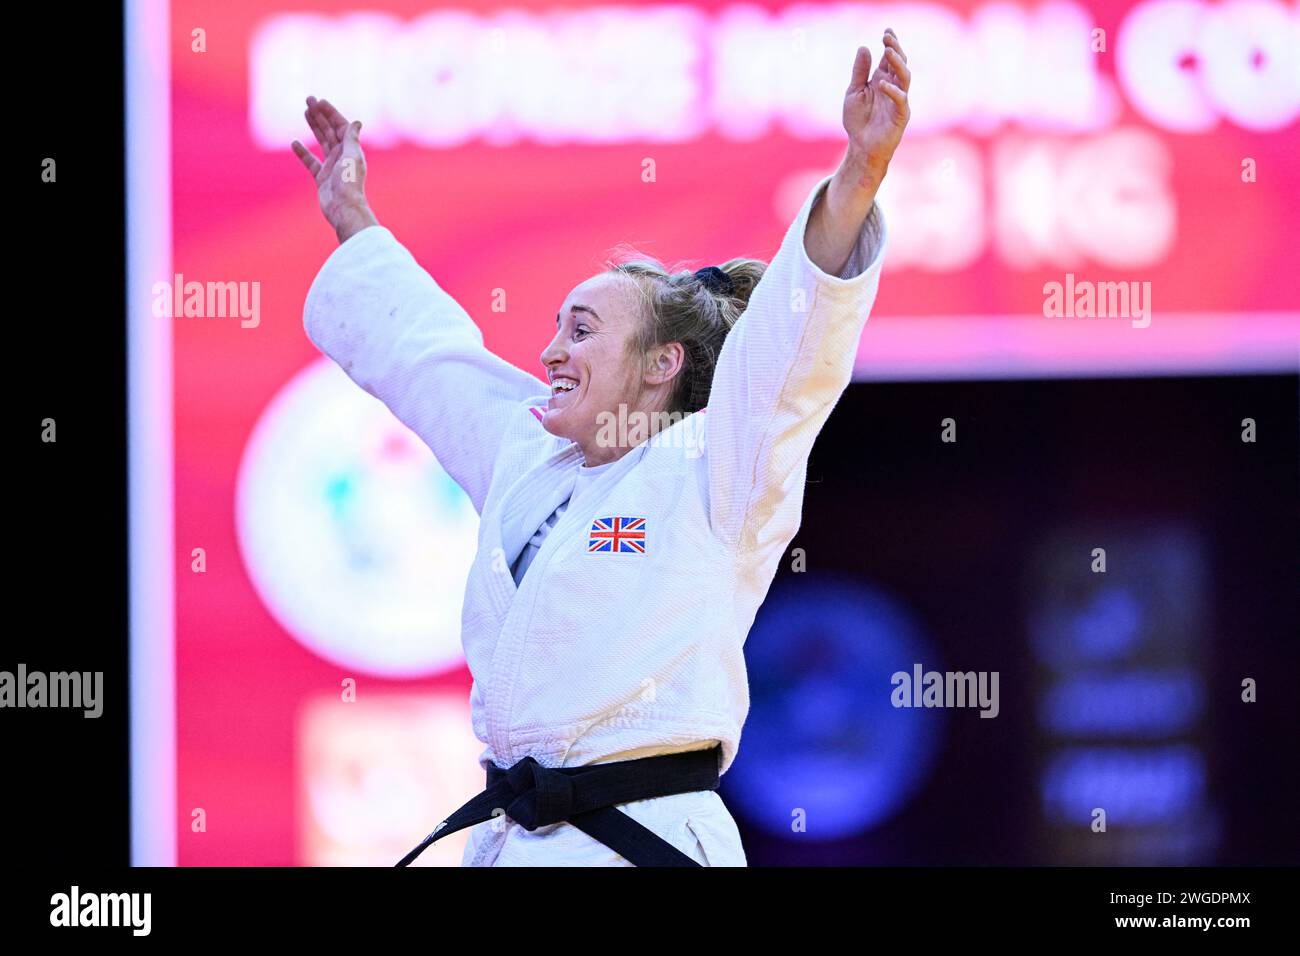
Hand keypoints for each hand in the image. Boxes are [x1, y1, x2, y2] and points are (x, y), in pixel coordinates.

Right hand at [292, 96, 377, 242]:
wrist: (343, 208)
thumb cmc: (349, 183)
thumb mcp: (352, 157)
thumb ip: (352, 139)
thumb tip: (356, 122)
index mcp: (351, 150)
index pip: (340, 126)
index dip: (331, 113)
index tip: (319, 101)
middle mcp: (342, 156)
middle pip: (330, 130)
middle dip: (320, 115)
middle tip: (308, 100)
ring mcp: (331, 166)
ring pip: (321, 141)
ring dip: (313, 127)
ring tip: (305, 112)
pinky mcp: (321, 177)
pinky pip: (311, 161)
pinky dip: (303, 152)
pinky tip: (294, 143)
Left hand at [841, 29, 910, 188]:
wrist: (860, 146)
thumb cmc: (858, 120)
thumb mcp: (854, 92)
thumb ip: (859, 72)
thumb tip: (864, 47)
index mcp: (883, 80)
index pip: (890, 59)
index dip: (891, 44)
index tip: (887, 31)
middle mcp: (893, 87)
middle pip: (900, 64)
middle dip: (895, 49)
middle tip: (887, 37)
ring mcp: (899, 101)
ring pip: (904, 77)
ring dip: (898, 64)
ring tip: (888, 51)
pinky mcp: (901, 116)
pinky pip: (901, 101)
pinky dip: (893, 91)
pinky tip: (882, 84)